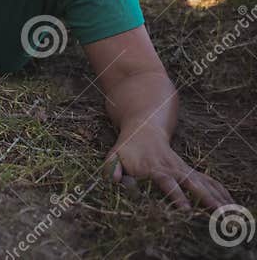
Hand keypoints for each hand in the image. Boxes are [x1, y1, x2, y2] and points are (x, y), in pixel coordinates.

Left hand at [105, 122, 233, 210]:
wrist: (144, 128)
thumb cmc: (127, 148)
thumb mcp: (114, 156)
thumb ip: (112, 168)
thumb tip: (115, 182)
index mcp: (154, 167)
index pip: (167, 182)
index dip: (176, 195)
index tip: (187, 209)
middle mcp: (173, 168)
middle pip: (192, 184)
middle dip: (206, 199)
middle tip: (219, 213)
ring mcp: (183, 168)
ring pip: (204, 183)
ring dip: (218, 197)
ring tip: (230, 213)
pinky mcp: (189, 170)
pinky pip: (208, 181)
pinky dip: (220, 191)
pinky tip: (230, 203)